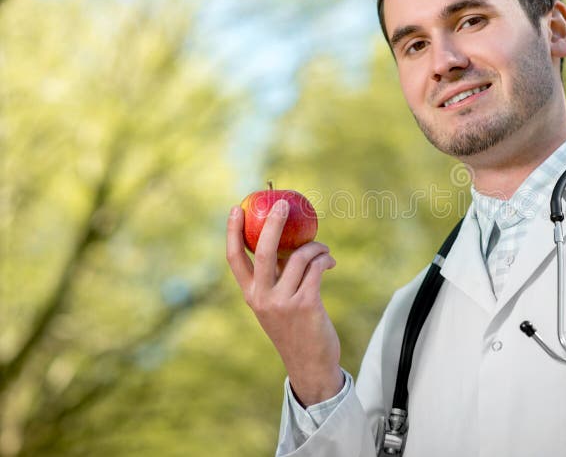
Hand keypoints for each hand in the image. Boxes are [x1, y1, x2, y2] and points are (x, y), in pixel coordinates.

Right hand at [226, 200, 343, 405]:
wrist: (309, 364)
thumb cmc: (294, 328)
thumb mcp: (275, 305)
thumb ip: (276, 278)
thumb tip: (288, 242)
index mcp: (250, 295)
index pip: (234, 259)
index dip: (232, 232)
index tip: (236, 209)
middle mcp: (262, 297)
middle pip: (264, 251)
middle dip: (273, 223)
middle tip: (282, 204)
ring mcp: (283, 301)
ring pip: (300, 257)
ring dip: (316, 247)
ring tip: (323, 250)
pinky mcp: (306, 304)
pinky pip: (316, 268)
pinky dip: (325, 259)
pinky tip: (330, 261)